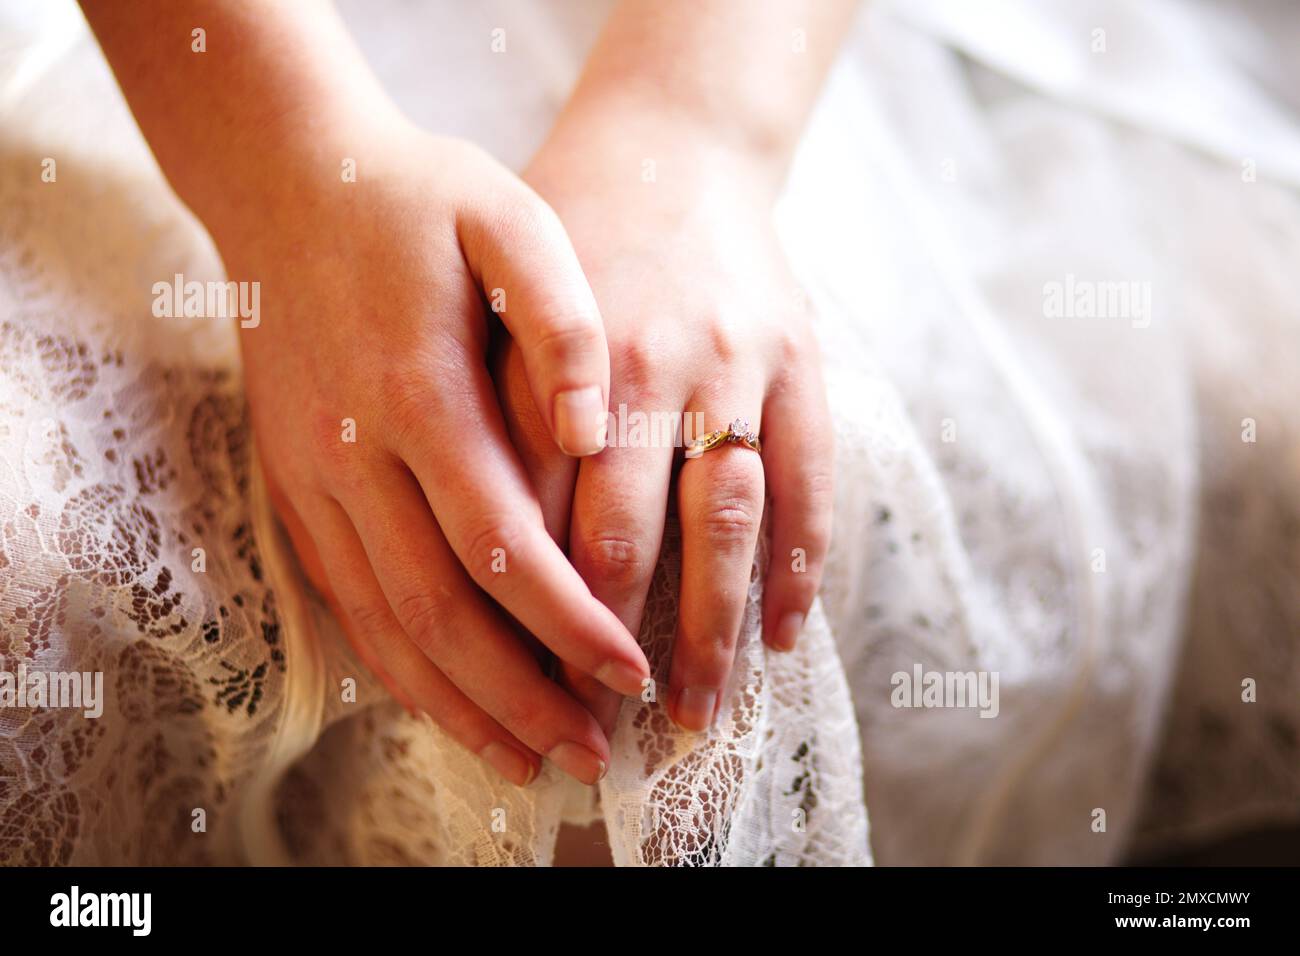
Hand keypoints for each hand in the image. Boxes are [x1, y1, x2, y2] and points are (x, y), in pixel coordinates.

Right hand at [226, 118, 651, 785]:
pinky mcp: (293, 490)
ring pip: (385, 627)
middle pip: (440, 611)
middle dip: (523, 694)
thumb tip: (596, 430)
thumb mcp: (507, 218)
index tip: (631, 671)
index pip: (502, 543)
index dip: (570, 619)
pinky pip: (346, 605)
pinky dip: (400, 669)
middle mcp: (354, 454)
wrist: (285, 183)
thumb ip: (561, 320)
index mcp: (418, 391)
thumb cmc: (415, 199)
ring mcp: (312, 479)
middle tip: (591, 752)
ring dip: (460, 704)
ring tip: (531, 760)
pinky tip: (450, 704)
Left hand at [500, 112, 833, 733]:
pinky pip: (809, 482)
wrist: (673, 146)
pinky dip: (798, 567)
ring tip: (698, 712)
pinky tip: (783, 635)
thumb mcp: (504, 306)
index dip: (526, 617)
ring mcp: (732, 364)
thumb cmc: (567, 241)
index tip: (523, 691)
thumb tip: (486, 555)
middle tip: (599, 729)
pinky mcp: (800, 362)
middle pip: (623, 536)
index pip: (534, 516)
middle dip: (607, 645)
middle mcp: (645, 366)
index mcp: (555, 359)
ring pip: (723, 523)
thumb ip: (495, 418)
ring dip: (710, 631)